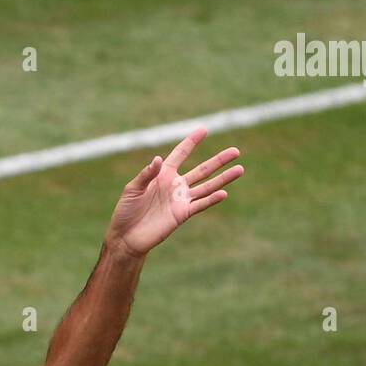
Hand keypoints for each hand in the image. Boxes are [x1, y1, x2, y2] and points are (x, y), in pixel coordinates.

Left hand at [105, 127, 242, 257]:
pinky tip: (224, 192)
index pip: (180, 154)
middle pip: (202, 169)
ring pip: (207, 186)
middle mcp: (175, 185)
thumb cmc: (126, 210)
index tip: (204, 130)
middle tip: (236, 151)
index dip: (191, 142)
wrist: (126, 236)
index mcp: (162, 174)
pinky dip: (212, 199)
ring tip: (240, 169)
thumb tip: (158, 159)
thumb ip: (147, 174)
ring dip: (223, 178)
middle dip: (219, 160)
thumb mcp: (132, 188)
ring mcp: (181, 200)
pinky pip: (200, 204)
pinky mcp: (182, 214)